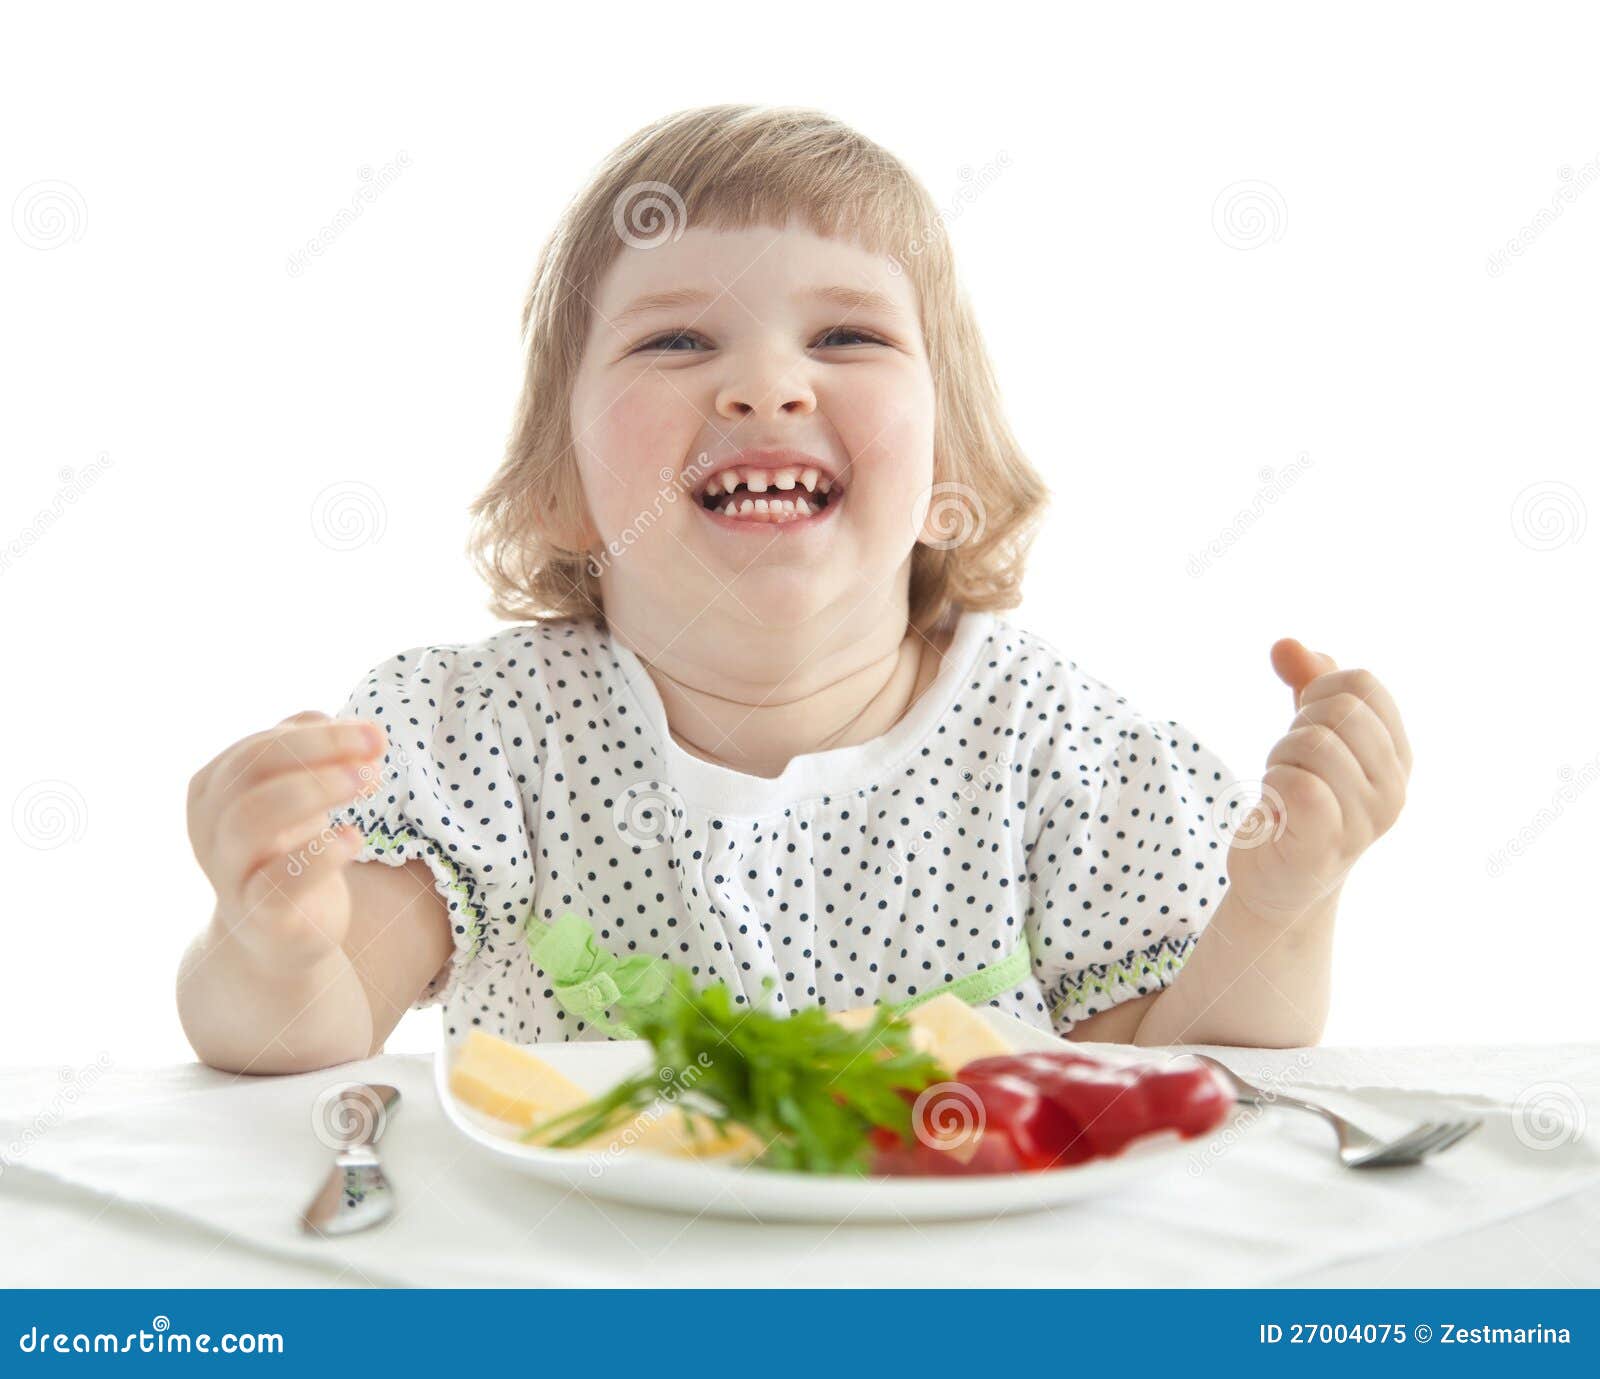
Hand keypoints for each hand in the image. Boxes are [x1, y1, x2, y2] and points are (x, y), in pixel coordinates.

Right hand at [187, 710, 386, 966]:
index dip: (321, 735)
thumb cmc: (289, 851)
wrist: (276, 937)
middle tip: (374, 753)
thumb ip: (309, 753)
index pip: (262, 744)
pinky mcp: (257, 912)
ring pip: (253, 818)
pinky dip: (319, 855)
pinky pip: (278, 880)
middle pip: (252, 769)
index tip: (375, 736)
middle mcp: (208, 826)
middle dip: (319, 751)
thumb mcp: (297, 795)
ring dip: (315, 790)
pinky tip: (352, 838)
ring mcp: (227, 871)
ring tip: (367, 782)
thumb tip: (336, 722)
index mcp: (214, 788)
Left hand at [1225, 639, 1412, 923]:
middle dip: (1295, 727)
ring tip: (1285, 794)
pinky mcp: (1329, 844)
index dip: (1317, 688)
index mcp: (1397, 754)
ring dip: (1279, 760)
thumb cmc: (1298, 805)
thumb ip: (1306, 684)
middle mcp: (1394, 786)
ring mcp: (1367, 820)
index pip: (1363, 682)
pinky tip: (1277, 813)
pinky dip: (1273, 789)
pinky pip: (1297, 784)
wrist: (1278, 882)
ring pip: (1312, 742)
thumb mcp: (1308, 735)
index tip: (1304, 722)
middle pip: (1338, 709)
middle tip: (1290, 768)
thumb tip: (1285, 643)